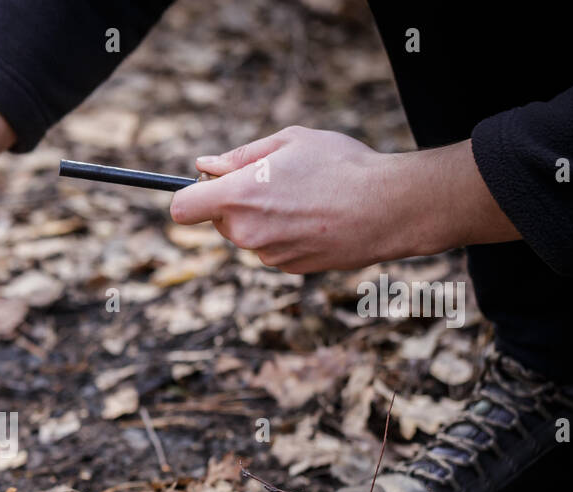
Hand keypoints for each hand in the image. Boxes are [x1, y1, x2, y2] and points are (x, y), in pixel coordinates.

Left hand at [170, 127, 519, 273]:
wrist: (389, 207)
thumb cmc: (342, 165)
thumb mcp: (289, 142)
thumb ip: (240, 156)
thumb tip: (205, 166)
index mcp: (239, 197)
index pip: (182, 208)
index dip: (189, 196)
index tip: (206, 187)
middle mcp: (246, 232)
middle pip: (217, 221)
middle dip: (234, 202)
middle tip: (273, 180)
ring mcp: (267, 255)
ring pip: (247, 235)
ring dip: (262, 218)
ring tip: (304, 197)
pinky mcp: (288, 269)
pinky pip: (272, 249)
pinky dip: (284, 235)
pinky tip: (315, 218)